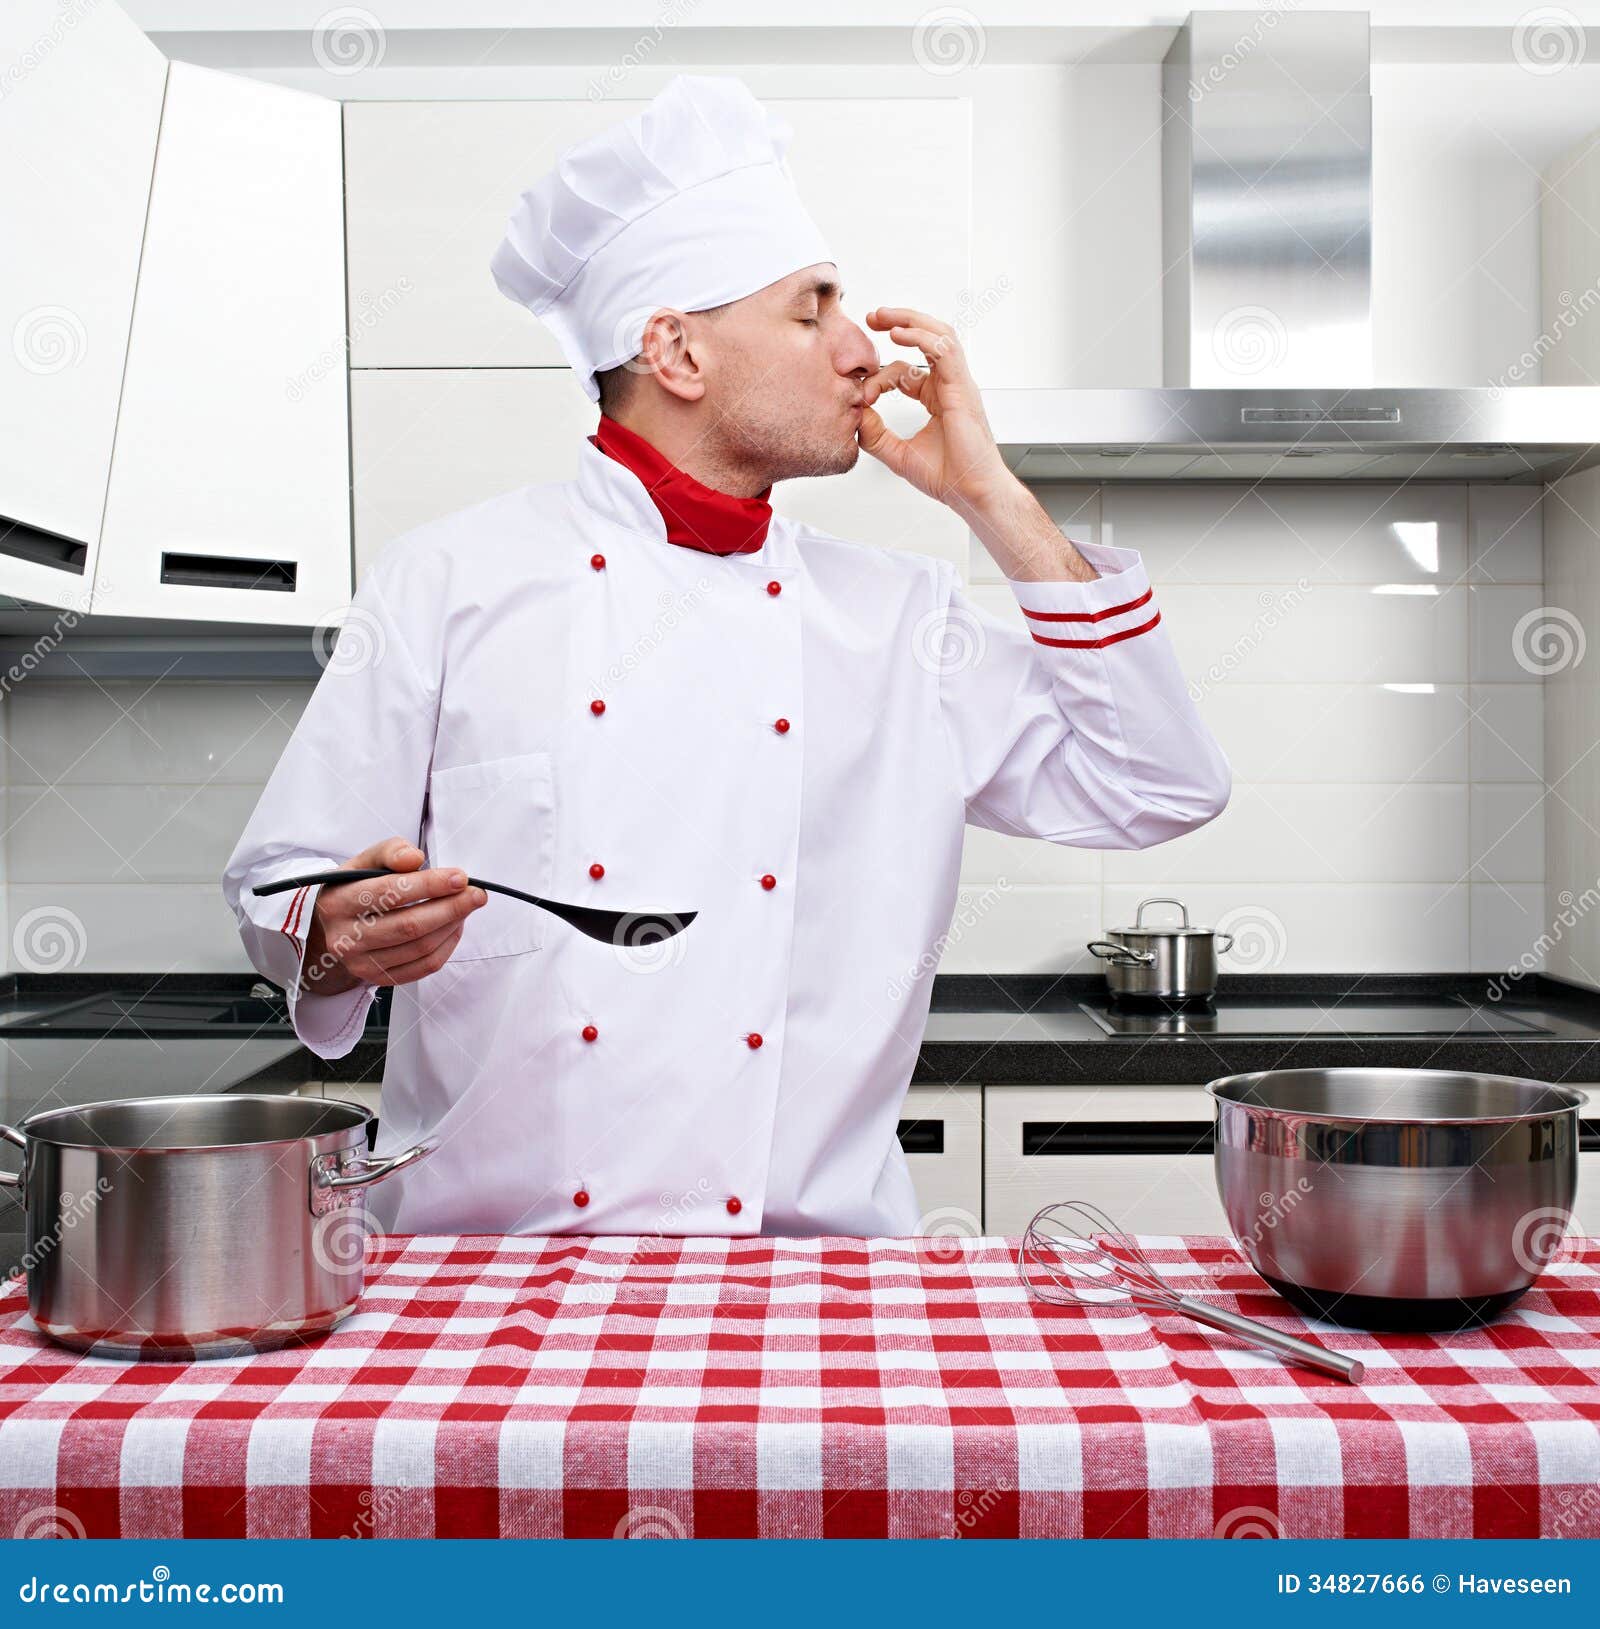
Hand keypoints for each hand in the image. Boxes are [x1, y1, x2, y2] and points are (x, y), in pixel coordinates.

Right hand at [300, 835, 485, 996]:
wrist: (333, 927)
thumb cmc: (356, 888)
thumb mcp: (365, 862)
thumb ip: (390, 852)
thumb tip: (415, 858)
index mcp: (338, 902)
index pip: (390, 893)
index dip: (429, 885)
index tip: (460, 877)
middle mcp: (346, 938)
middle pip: (409, 926)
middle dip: (450, 908)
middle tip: (476, 894)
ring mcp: (361, 963)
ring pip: (421, 948)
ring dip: (453, 925)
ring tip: (467, 906)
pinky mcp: (379, 979)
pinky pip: (424, 966)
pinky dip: (448, 946)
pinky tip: (455, 926)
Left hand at [855, 306, 1014, 517]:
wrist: (973, 494)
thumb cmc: (949, 478)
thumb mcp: (898, 454)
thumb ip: (875, 434)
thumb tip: (854, 415)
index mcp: (936, 397)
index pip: (904, 371)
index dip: (878, 378)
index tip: (861, 395)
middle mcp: (949, 386)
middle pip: (927, 339)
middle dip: (898, 322)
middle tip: (871, 317)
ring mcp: (958, 385)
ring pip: (939, 336)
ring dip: (910, 321)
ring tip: (883, 316)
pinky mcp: (963, 389)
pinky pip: (944, 350)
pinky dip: (921, 337)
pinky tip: (899, 334)